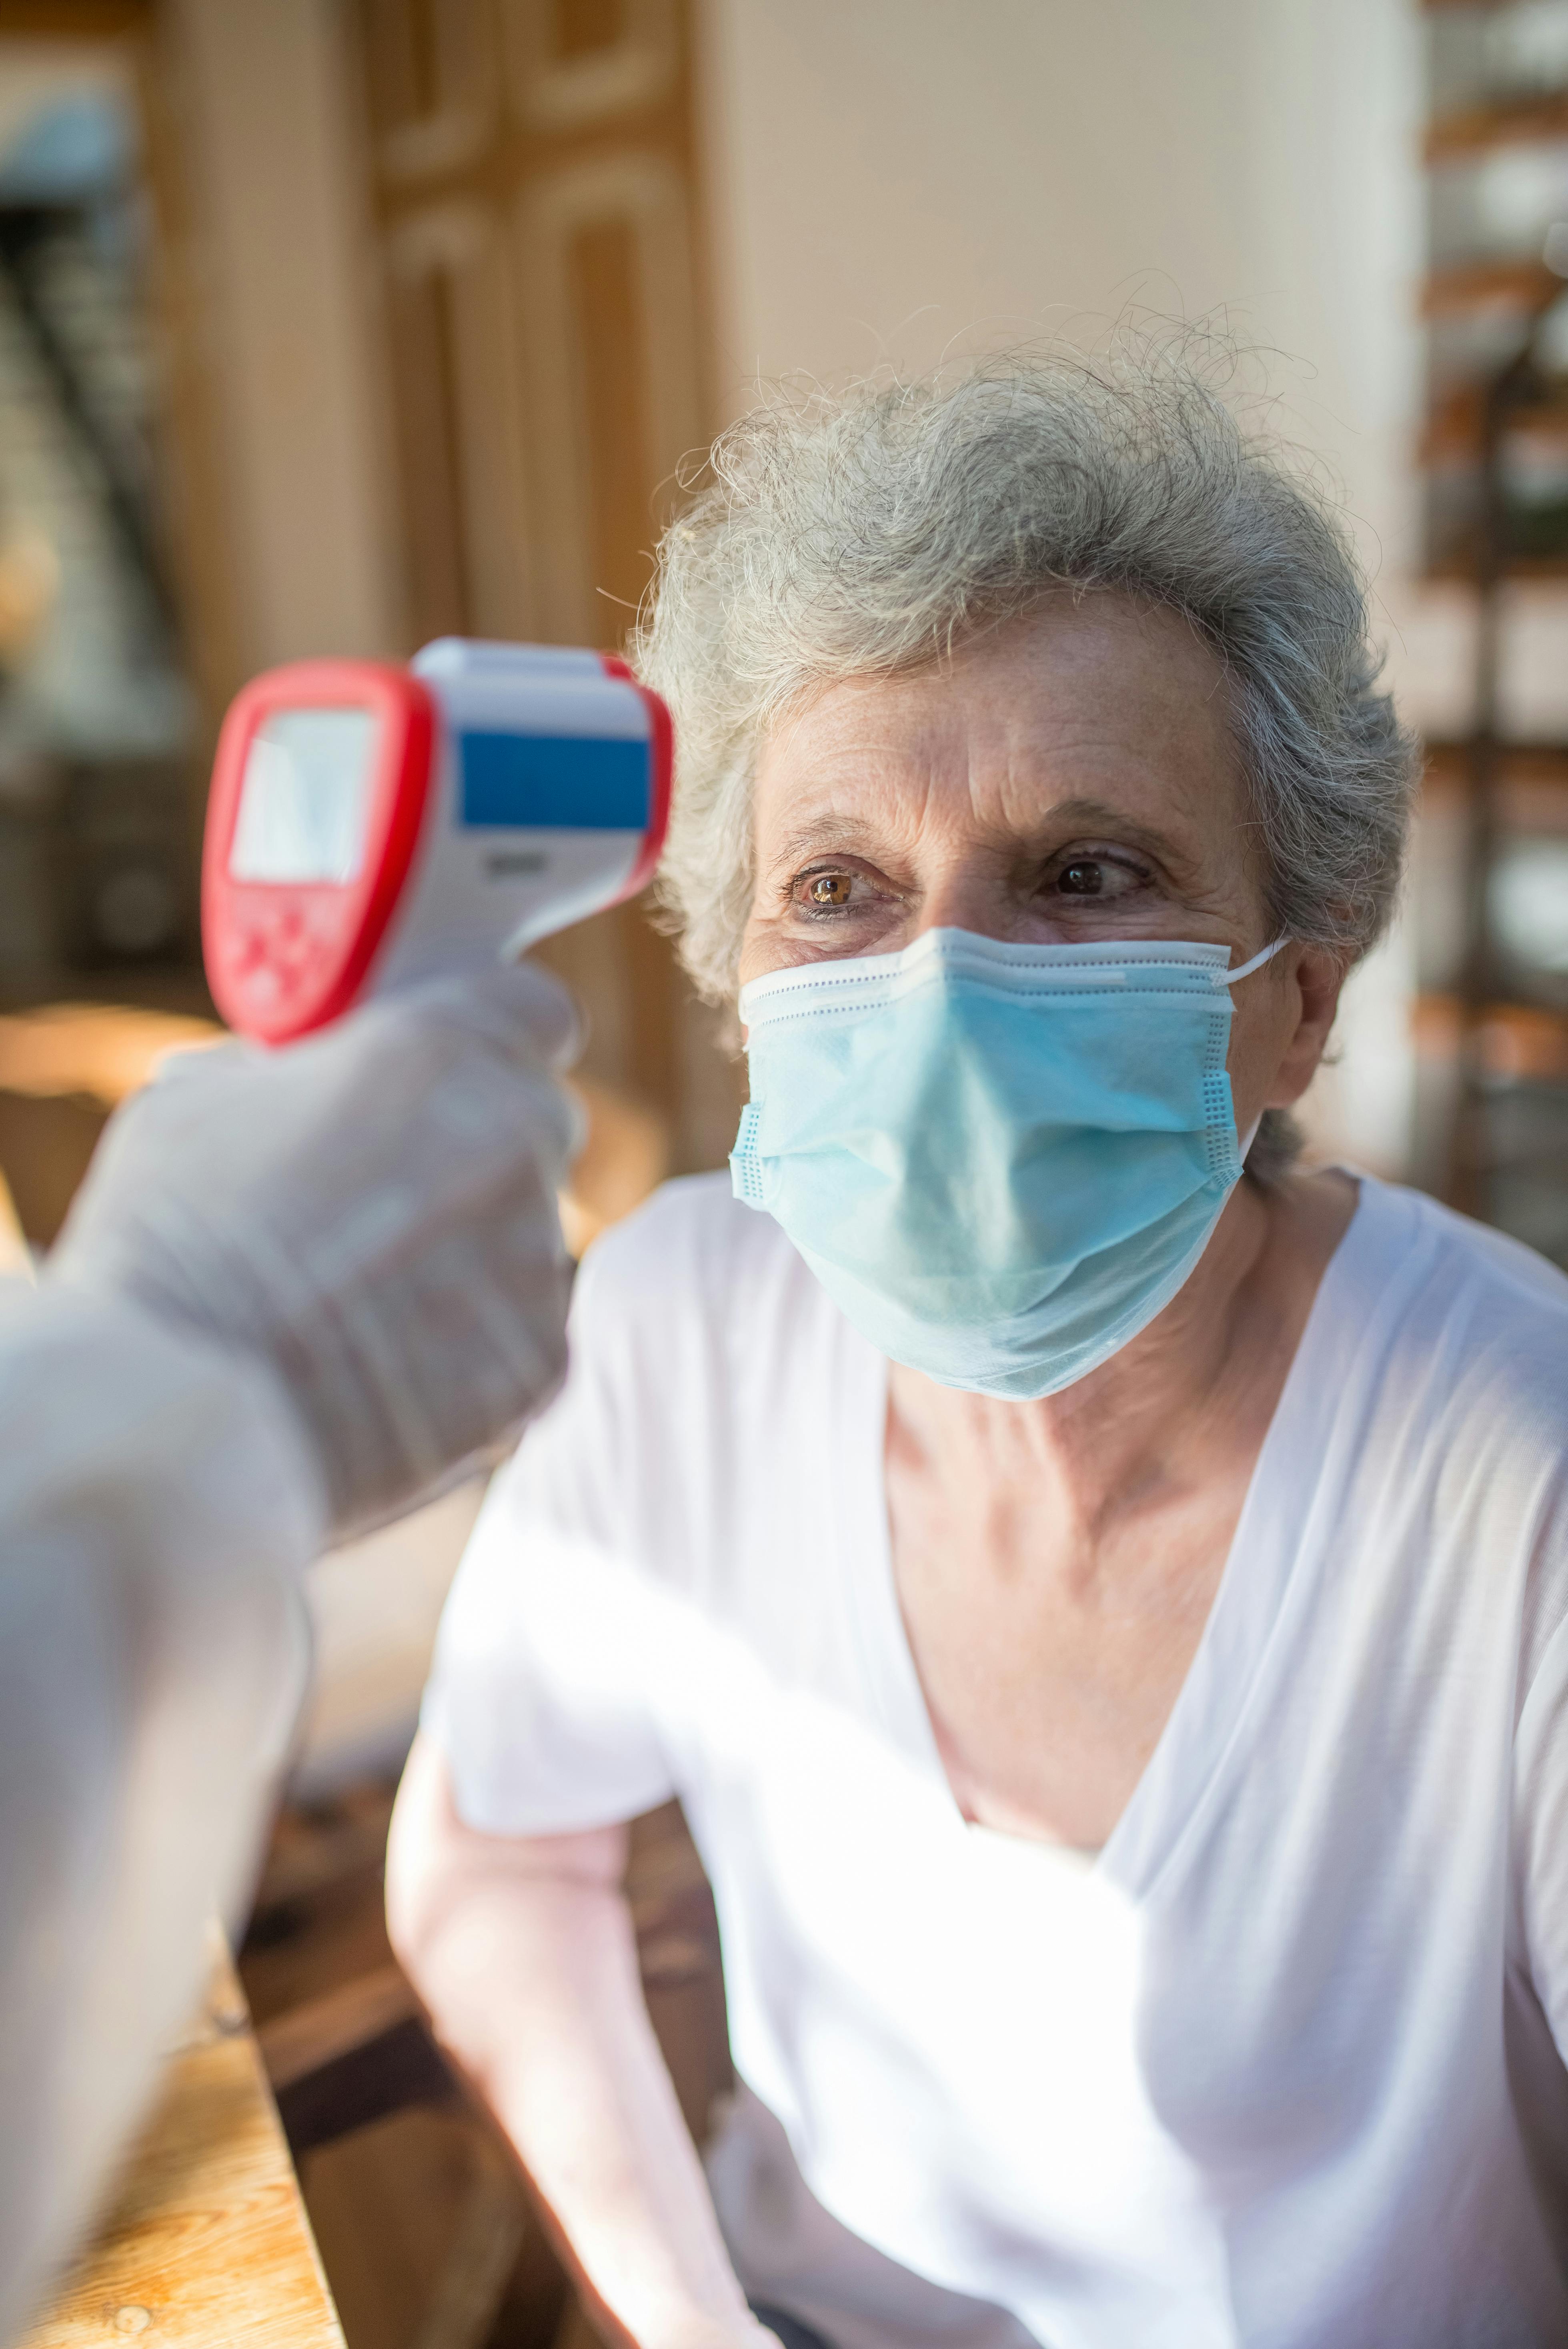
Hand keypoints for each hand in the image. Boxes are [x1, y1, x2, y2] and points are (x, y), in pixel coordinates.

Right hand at [47, 964, 583, 1536]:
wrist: (182, 1406)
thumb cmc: (172, 1243)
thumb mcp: (196, 1103)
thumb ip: (286, 1076)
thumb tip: (302, 1084)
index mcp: (439, 1048)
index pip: (534, 1012)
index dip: (497, 1045)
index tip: (462, 1075)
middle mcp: (512, 1138)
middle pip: (537, 1127)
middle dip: (479, 1154)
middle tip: (388, 1204)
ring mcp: (535, 1255)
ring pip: (526, 1240)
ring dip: (471, 1261)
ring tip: (361, 1307)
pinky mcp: (539, 1361)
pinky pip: (520, 1338)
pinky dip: (470, 1354)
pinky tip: (386, 1372)